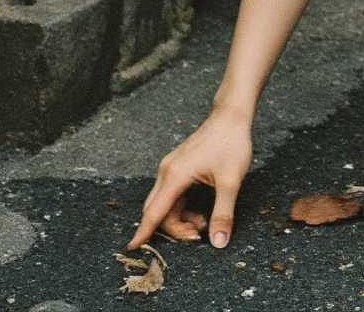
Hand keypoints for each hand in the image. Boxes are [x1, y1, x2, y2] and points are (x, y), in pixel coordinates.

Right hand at [128, 108, 252, 250]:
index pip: (153, 212)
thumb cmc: (232, 143)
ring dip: (179, 217)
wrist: (232, 115)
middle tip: (196, 236)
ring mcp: (171, 167)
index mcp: (175, 175)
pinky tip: (199, 210)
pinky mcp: (178, 165)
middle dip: (172, 228)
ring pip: (165, 202)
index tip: (131, 249)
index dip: (143, 232)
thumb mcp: (231, 181)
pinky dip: (181, 206)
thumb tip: (219, 244)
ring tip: (203, 223)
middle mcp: (167, 171)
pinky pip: (172, 193)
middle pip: (156, 210)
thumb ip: (223, 214)